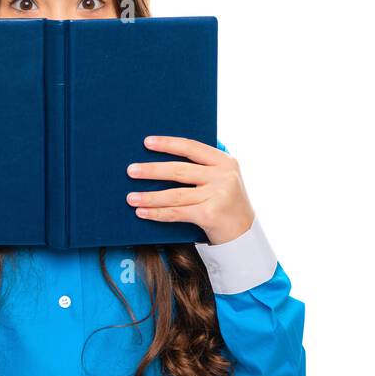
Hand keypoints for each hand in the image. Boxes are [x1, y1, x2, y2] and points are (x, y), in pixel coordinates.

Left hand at [126, 136, 255, 244]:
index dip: (168, 144)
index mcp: (225, 161)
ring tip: (130, 197)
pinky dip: (157, 213)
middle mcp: (223, 176)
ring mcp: (218, 195)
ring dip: (149, 196)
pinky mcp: (210, 214)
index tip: (146, 142)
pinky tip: (142, 212)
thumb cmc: (225, 202)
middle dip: (152, 170)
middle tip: (130, 170)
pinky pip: (177, 212)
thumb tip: (160, 160)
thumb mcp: (221, 178)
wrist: (244, 232)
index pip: (192, 147)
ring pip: (175, 194)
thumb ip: (201, 167)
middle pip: (180, 171)